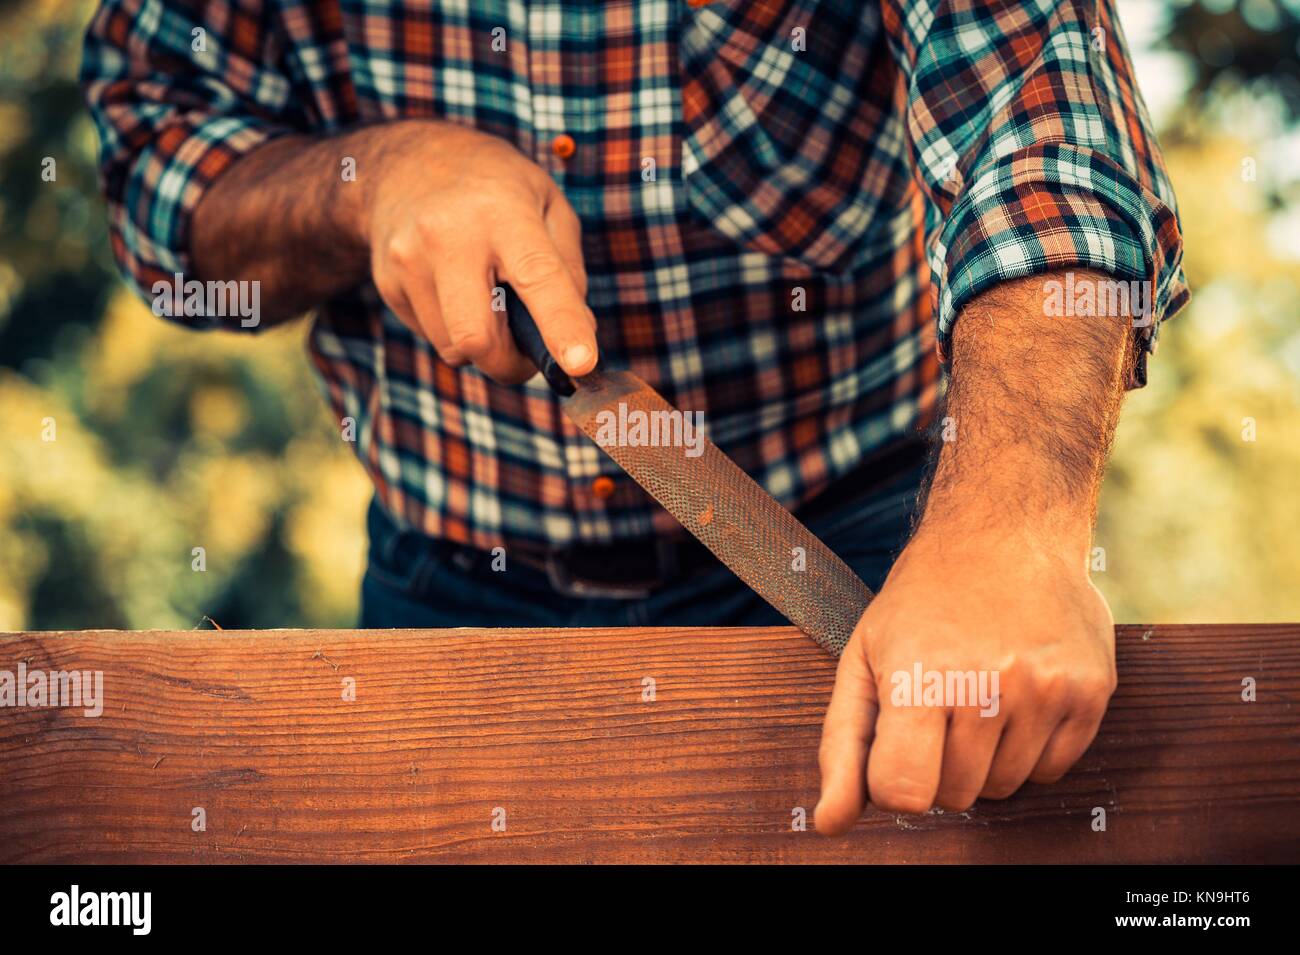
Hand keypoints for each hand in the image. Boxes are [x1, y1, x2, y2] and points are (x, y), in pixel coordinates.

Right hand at [361, 120, 596, 382]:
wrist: (404, 163)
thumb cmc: (493, 188)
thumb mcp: (547, 203)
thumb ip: (568, 271)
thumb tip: (576, 339)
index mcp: (502, 211)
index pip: (537, 276)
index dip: (562, 326)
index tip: (581, 365)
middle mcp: (448, 234)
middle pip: (478, 337)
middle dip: (510, 364)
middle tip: (528, 353)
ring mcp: (408, 260)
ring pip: (455, 348)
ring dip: (482, 346)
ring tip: (487, 301)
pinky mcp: (388, 283)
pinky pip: (432, 336)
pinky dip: (454, 330)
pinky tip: (454, 290)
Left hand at [814, 524, 1115, 830]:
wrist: (1002, 532)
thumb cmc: (921, 603)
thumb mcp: (863, 661)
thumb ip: (841, 747)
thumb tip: (830, 823)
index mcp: (921, 677)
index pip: (904, 793)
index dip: (894, 778)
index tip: (898, 742)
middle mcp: (989, 684)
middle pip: (956, 795)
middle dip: (939, 764)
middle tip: (940, 704)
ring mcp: (1047, 689)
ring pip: (1004, 788)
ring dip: (985, 758)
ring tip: (977, 694)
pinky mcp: (1092, 691)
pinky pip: (1053, 771)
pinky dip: (1030, 749)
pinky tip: (1017, 695)